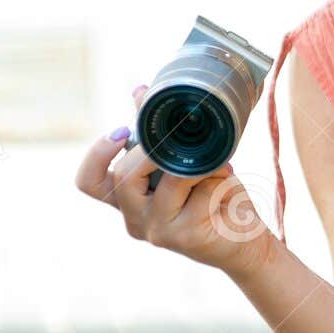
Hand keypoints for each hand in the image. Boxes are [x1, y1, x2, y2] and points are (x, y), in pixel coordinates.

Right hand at [74, 84, 276, 277]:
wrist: (244, 242)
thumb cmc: (214, 199)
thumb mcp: (184, 161)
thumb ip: (159, 134)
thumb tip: (140, 90)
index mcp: (128, 200)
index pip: (89, 182)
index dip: (97, 154)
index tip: (122, 130)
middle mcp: (136, 219)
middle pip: (124, 177)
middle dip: (157, 150)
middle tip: (184, 140)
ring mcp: (158, 231)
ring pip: (170, 180)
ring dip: (200, 164)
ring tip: (220, 164)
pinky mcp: (185, 236)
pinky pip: (202, 191)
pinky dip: (220, 179)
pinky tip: (229, 187)